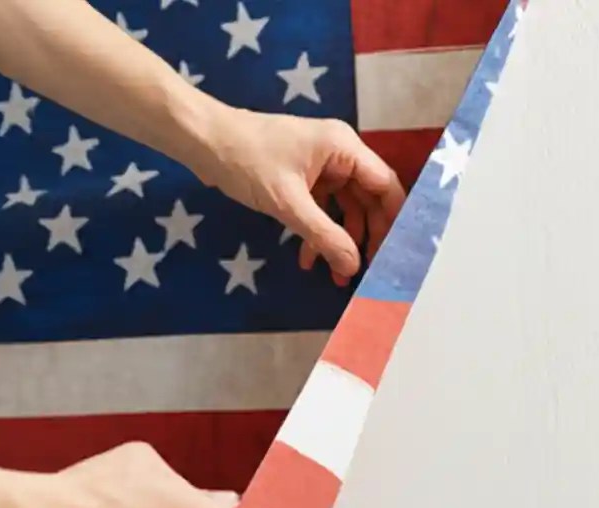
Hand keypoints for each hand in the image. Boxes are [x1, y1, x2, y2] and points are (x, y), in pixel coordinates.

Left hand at [194, 108, 406, 284]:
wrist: (201, 141)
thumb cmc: (245, 160)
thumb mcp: (288, 203)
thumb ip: (325, 235)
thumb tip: (353, 266)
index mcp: (343, 148)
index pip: (385, 185)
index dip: (396, 219)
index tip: (397, 252)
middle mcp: (339, 154)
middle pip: (368, 200)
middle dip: (367, 236)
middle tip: (369, 270)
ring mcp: (321, 165)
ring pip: (345, 208)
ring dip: (341, 240)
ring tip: (337, 275)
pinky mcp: (303, 177)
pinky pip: (322, 208)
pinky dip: (318, 233)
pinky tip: (308, 259)